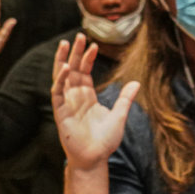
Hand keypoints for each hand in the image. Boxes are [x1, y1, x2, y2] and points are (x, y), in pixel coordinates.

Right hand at [52, 35, 138, 170]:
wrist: (95, 158)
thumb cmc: (105, 140)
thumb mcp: (120, 115)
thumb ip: (125, 99)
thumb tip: (136, 82)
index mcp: (87, 96)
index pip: (85, 71)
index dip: (88, 58)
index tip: (94, 44)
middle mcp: (75, 97)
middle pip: (73, 69)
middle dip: (76, 52)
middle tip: (79, 35)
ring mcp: (66, 103)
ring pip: (62, 76)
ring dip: (63, 60)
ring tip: (66, 44)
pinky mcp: (60, 111)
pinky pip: (57, 92)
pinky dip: (60, 79)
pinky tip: (66, 67)